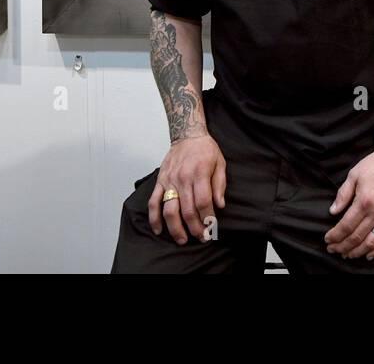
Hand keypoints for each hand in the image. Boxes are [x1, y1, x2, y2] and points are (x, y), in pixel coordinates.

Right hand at [148, 130, 226, 244]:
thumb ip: (220, 184)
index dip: (207, 218)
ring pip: (169, 210)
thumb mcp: (220, 163)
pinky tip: (158, 230)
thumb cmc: (205, 149)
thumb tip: (219, 205)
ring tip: (182, 240)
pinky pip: (154, 202)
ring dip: (175, 228)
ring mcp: (169, 181)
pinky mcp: (160, 181)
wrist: (187, 134)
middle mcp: (183, 179)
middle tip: (201, 238)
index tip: (211, 228)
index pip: (203, 202)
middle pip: (187, 210)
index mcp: (199, 173)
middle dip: (194, 228)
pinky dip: (154, 218)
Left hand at [324, 150, 373, 260]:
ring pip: (371, 242)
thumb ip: (342, 195)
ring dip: (358, 251)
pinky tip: (370, 254)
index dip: (335, 236)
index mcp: (364, 202)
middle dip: (342, 246)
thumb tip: (333, 211)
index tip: (328, 240)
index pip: (346, 226)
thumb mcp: (353, 176)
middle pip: (357, 237)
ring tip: (348, 254)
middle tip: (333, 249)